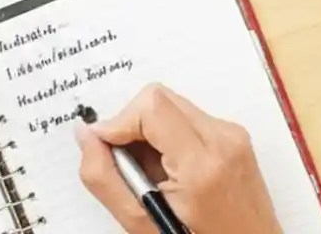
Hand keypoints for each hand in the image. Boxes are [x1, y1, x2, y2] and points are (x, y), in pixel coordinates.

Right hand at [75, 84, 281, 233]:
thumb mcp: (141, 224)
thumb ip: (104, 178)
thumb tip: (86, 136)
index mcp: (201, 164)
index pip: (151, 106)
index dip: (118, 121)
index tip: (105, 146)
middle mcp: (223, 140)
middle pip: (158, 98)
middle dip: (131, 125)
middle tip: (127, 164)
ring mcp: (233, 136)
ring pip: (171, 105)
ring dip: (148, 130)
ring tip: (151, 172)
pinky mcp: (234, 136)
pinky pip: (187, 117)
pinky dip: (167, 135)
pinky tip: (169, 169)